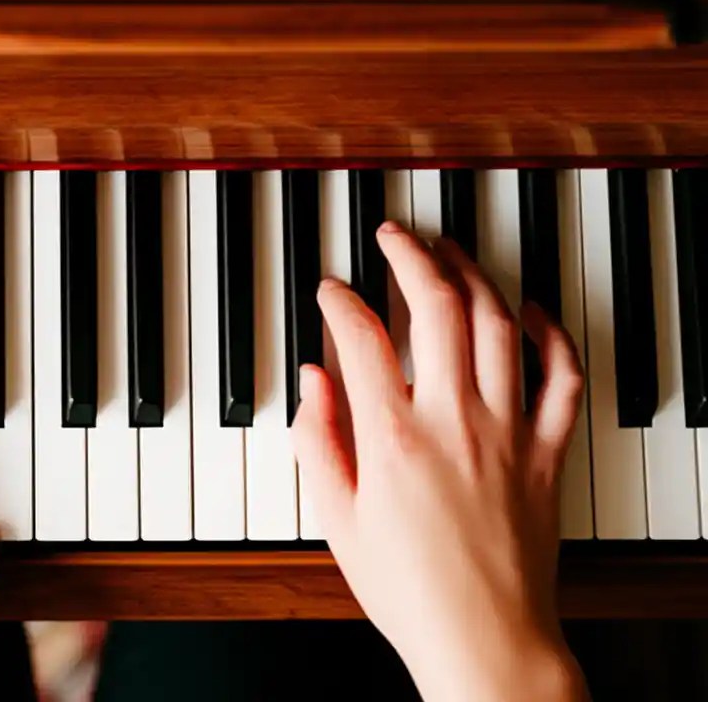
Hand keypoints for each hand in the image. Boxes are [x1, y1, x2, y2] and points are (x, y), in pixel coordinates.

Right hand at [294, 222, 587, 701]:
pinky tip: (530, 311)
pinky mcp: (545, 450)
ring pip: (497, 324)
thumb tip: (313, 381)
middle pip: (437, 307)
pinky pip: (561, 376)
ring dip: (473, 276)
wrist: (484, 638)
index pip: (361, 336)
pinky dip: (550, 334)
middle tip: (393, 235)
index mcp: (392, 437)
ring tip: (450, 252)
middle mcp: (454, 420)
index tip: (330, 288)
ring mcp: (507, 430)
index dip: (340, 299)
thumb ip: (317, 440)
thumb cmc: (409, 589)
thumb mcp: (337, 519)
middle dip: (411, 255)